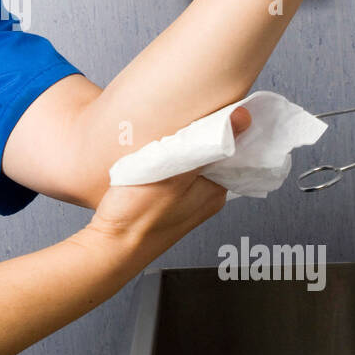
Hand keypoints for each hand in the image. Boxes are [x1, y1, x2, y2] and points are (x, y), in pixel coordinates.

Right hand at [88, 106, 251, 252]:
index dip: (222, 124)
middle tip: (180, 120)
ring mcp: (186, 201)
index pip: (232, 148)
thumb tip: (243, 118)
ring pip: (191, 163)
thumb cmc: (137, 215)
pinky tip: (152, 157)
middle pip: (212, 154)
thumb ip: (207, 145)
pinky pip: (175, 174)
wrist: (111, 247)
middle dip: (199, 135)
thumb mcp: (175, 173)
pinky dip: (167, 161)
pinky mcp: (166, 203)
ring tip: (162, 138)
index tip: (209, 107)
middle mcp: (206, 197)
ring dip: (180, 148)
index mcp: (216, 190)